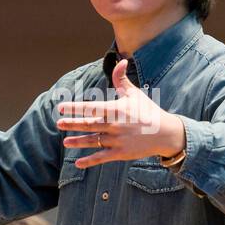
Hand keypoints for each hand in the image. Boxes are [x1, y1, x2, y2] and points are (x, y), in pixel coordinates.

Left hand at [56, 59, 185, 168]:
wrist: (165, 133)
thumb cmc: (148, 111)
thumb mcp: (135, 94)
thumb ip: (122, 79)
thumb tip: (120, 61)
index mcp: (116, 110)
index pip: (92, 108)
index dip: (75, 108)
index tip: (62, 108)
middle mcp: (115, 126)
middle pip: (89, 124)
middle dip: (72, 124)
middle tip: (59, 123)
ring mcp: (117, 141)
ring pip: (93, 142)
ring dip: (78, 142)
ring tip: (65, 142)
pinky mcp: (121, 153)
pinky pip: (101, 157)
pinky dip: (89, 161)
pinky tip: (78, 163)